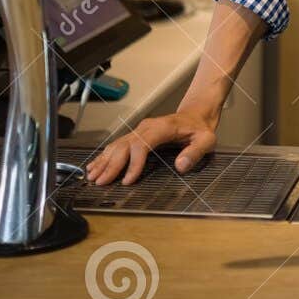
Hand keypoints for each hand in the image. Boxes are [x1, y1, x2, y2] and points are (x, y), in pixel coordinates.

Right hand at [85, 112, 216, 185]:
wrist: (196, 115)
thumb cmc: (199, 129)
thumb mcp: (206, 140)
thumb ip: (195, 152)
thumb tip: (181, 165)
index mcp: (162, 128)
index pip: (142, 144)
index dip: (133, 163)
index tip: (128, 180)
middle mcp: (147, 127)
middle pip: (125, 146)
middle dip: (112, 165)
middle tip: (101, 182)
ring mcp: (140, 130)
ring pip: (117, 145)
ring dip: (104, 161)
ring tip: (93, 177)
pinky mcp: (136, 135)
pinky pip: (118, 144)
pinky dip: (105, 156)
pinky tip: (95, 165)